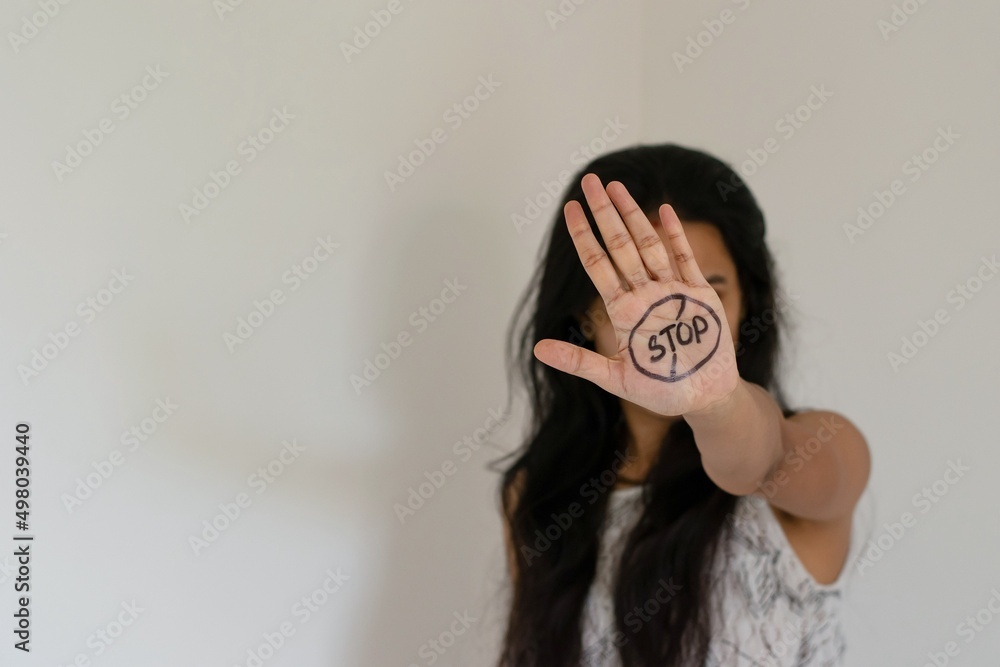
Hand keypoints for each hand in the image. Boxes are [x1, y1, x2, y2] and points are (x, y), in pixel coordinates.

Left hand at [533, 174, 740, 416]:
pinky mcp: (699, 295)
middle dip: (605, 213)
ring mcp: (672, 292)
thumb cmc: (661, 391)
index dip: (583, 235)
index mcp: (623, 311)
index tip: (571, 208)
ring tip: (617, 186)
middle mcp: (644, 295)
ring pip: (648, 245)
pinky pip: (684, 259)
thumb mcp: (615, 378)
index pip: (597, 264)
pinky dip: (675, 235)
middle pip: (619, 245)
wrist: (704, 399)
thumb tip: (538, 350)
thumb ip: (579, 361)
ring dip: (633, 215)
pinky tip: (663, 210)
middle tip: (591, 182)